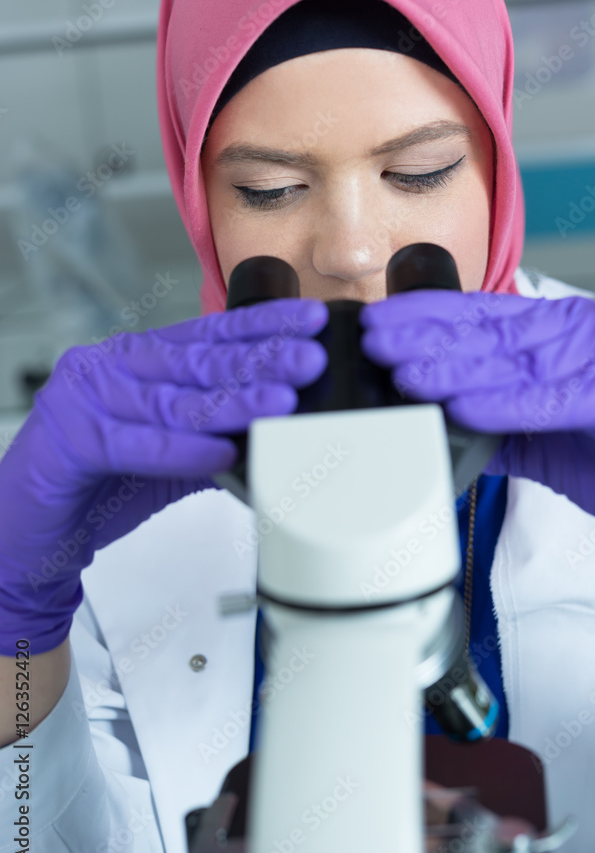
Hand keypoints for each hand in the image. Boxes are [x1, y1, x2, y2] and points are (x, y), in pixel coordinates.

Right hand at [0, 298, 327, 652]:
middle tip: (308, 358)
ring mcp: (87, 398)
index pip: (209, 335)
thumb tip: (280, 432)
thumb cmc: (98, 485)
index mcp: (138, 360)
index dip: (262, 327)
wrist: (28, 530)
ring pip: (174, 401)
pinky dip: (180, 452)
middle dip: (260, 360)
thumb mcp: (171, 454)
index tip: (309, 322)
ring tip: (280, 402)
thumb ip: (216, 438)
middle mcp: (111, 367)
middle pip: (198, 362)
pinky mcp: (68, 440)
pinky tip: (219, 453)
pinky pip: (135, 445)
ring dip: (232, 403)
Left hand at [360, 290, 594, 583]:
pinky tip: (463, 407)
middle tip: (377, 339)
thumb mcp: (544, 437)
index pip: (487, 316)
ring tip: (406, 372)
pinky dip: (506, 404)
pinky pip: (555, 398)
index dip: (430, 317)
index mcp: (565, 334)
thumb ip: (496, 422)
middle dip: (429, 335)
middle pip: (494, 330)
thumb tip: (436, 420)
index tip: (383, 322)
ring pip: (518, 360)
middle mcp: (588, 333)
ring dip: (456, 366)